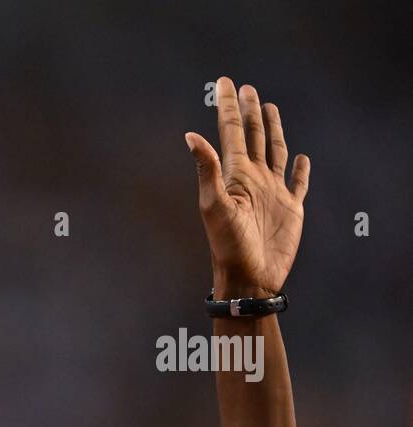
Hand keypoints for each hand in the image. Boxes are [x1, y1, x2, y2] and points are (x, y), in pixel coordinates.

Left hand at [184, 77, 308, 298]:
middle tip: (246, 87)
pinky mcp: (290, 209)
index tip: (225, 82)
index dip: (229, 107)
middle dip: (249, 111)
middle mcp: (254, 179)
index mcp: (236, 175)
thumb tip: (191, 136)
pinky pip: (297, 183)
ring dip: (271, 130)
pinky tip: (300, 158)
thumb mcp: (214, 206)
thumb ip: (206, 170)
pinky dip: (300, 170)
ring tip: (269, 109)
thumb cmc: (228, 246)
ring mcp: (272, 193)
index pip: (232, 132)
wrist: (249, 278)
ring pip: (273, 152)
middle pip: (253, 136)